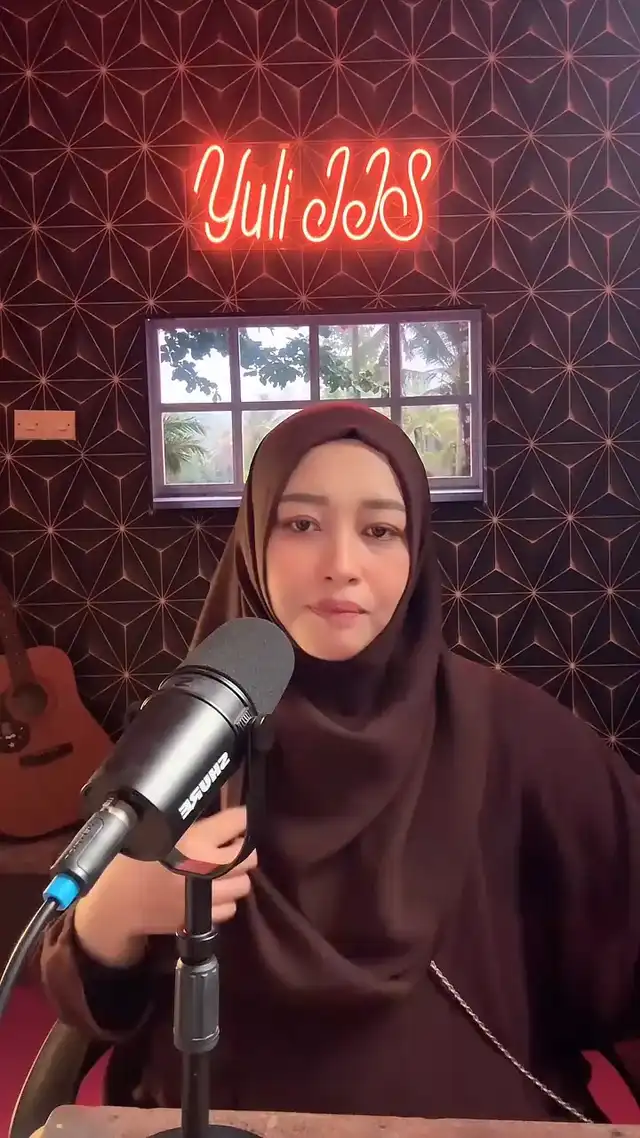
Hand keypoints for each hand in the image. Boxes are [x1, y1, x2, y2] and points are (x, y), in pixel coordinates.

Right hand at [74, 807, 255, 963]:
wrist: (115, 901)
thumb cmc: (132, 861)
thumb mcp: (160, 832)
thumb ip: (189, 822)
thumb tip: (216, 810)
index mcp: (195, 841)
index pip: (237, 821)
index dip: (243, 817)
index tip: (242, 817)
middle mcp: (205, 868)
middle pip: (249, 858)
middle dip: (243, 849)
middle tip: (232, 845)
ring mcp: (205, 898)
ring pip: (243, 885)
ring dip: (235, 876)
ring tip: (222, 870)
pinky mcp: (200, 919)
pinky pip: (229, 909)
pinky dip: (224, 900)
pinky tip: (212, 892)